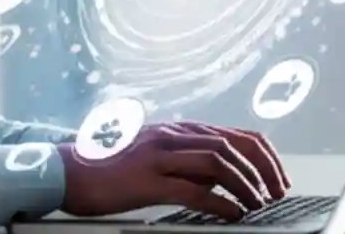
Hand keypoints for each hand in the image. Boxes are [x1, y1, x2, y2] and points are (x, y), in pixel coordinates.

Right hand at [57, 121, 291, 221]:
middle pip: (234, 144)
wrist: (65, 171)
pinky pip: (194, 190)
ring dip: (247, 186)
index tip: (279, 178)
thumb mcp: (155, 157)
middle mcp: (171, 136)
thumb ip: (187, 162)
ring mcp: (159, 155)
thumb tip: (224, 179)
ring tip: (258, 205)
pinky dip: (221, 203)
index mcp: (176, 130)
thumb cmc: (108, 169)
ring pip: (219, 163)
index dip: (265, 156)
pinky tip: (232, 214)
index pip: (235, 133)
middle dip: (264, 170)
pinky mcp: (147, 180)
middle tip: (277, 193)